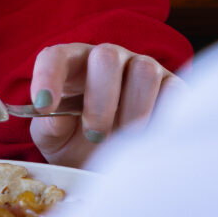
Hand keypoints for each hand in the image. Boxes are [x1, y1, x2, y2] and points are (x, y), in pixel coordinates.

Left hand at [28, 42, 182, 167]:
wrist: (113, 160)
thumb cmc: (77, 143)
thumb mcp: (56, 141)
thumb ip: (49, 128)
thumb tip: (54, 116)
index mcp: (72, 66)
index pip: (55, 56)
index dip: (48, 76)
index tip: (43, 105)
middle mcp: (108, 59)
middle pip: (107, 55)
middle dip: (101, 100)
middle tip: (95, 135)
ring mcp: (142, 68)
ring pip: (144, 70)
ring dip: (134, 111)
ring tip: (126, 140)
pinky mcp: (171, 85)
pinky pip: (174, 89)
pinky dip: (162, 115)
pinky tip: (149, 136)